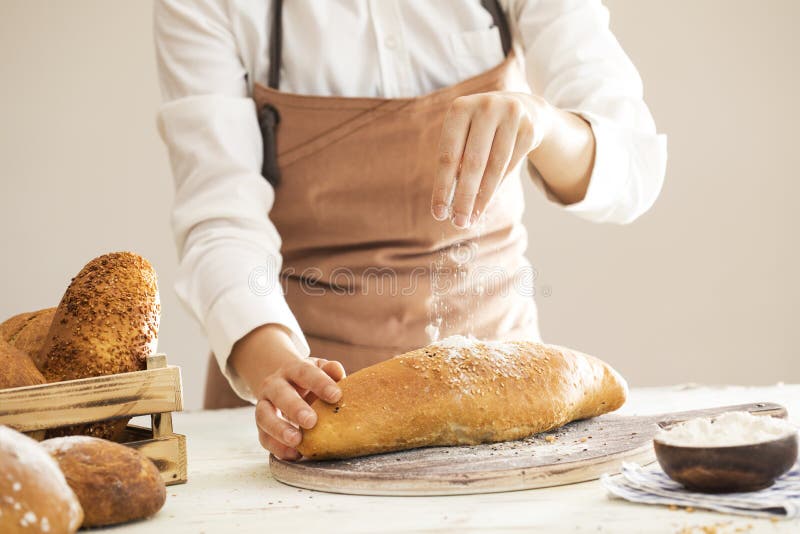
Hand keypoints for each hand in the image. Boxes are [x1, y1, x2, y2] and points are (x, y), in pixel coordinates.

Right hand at [230, 324, 345, 460]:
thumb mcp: (319, 369)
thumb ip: (329, 370)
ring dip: (280, 430)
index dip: (320, 383)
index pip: (304, 372)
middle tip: (311, 421)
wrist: (283, 383)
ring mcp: (264, 405)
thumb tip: (338, 371)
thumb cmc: (309, 379)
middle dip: (295, 408)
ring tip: (297, 441)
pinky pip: (264, 437)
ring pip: (264, 416)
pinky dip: (277, 447)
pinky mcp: (261, 426)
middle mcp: (274, 385)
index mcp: (292, 369)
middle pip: (280, 394)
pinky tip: (294, 454)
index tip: (336, 395)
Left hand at [431, 91, 553, 227]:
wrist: (521, 107)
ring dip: (482, 198)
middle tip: (458, 223)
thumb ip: (454, 161)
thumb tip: (448, 202)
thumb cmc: (480, 127)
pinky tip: (485, 203)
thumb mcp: (463, 134)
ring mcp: (511, 116)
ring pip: (495, 167)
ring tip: (471, 218)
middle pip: (473, 162)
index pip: (448, 155)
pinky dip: (497, 187)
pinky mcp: (529, 129)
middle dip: (464, 196)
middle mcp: (485, 107)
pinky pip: (510, 166)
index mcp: (460, 108)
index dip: (442, 187)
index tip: (438, 213)